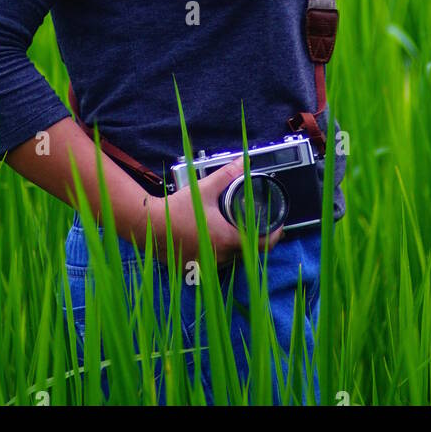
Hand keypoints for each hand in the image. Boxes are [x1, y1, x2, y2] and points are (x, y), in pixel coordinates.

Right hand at [146, 156, 284, 266]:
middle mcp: (220, 256)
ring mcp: (207, 266)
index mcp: (227, 239)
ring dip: (233, 248)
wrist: (150, 226)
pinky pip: (212, 265)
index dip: (275, 237)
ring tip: (231, 231)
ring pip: (229, 259)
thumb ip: (227, 175)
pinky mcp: (194, 270)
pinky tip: (210, 242)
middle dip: (252, 240)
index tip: (280, 228)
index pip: (261, 245)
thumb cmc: (179, 209)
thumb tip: (243, 161)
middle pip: (245, 252)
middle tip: (254, 225)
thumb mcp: (205, 189)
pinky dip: (216, 254)